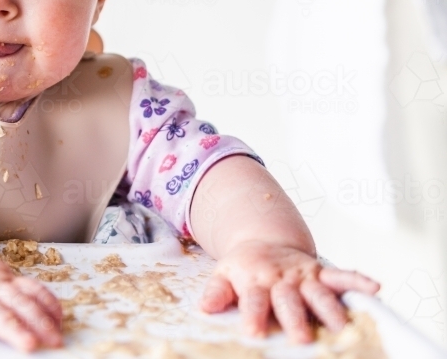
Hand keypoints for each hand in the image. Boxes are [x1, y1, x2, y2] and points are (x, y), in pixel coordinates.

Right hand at [0, 250, 63, 354]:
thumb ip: (16, 293)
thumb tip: (51, 315)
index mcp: (2, 282)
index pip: (30, 292)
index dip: (48, 306)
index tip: (62, 323)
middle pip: (17, 304)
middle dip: (38, 321)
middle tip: (54, 339)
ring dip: (11, 328)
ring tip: (27, 344)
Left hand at [199, 240, 379, 342]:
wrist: (262, 241)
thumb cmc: (243, 268)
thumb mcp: (223, 275)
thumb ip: (216, 292)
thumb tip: (205, 307)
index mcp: (254, 280)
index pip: (253, 299)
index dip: (253, 315)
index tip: (253, 331)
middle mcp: (281, 279)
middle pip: (289, 300)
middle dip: (295, 318)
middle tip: (301, 338)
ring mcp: (303, 275)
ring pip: (318, 292)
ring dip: (330, 308)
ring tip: (341, 327)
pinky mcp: (321, 272)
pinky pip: (341, 275)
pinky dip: (357, 280)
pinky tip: (374, 288)